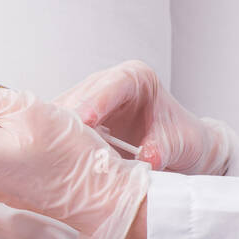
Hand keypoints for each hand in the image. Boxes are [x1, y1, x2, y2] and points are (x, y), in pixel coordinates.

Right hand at [51, 59, 235, 174]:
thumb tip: (145, 160)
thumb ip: (163, 148)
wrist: (181, 150)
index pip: (111, 85)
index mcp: (135, 78)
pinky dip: (58, 144)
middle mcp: (106, 85)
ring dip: (60, 135)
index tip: (85, 121)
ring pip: (63, 113)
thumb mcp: (181, 143)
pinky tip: (57, 160)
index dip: (96, 103)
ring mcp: (87, 101)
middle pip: (80, 98)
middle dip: (71, 122)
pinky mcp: (75, 120)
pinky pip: (60, 129)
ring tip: (57, 156)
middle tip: (63, 145)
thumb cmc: (182, 138)